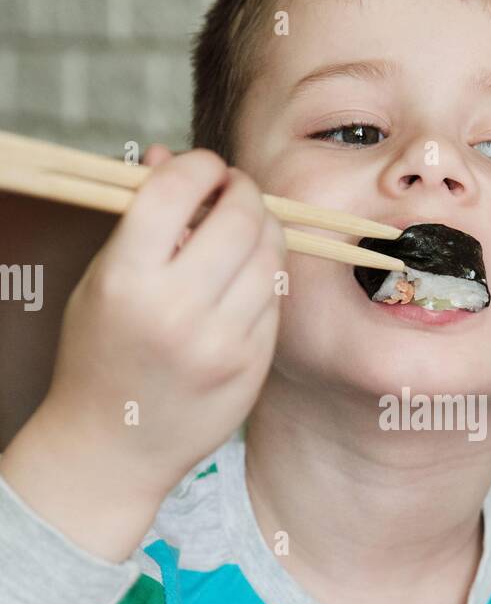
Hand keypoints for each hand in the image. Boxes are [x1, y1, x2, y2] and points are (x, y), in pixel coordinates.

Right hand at [40, 145, 284, 503]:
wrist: (113, 447)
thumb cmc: (101, 353)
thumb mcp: (103, 281)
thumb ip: (140, 219)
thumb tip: (168, 156)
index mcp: (127, 279)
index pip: (177, 188)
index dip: (199, 165)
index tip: (205, 168)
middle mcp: (178, 309)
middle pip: (240, 217)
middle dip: (243, 191)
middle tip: (235, 192)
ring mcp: (222, 342)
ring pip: (270, 256)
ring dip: (264, 231)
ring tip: (244, 232)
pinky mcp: (253, 366)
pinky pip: (276, 300)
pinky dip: (265, 280)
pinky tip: (244, 282)